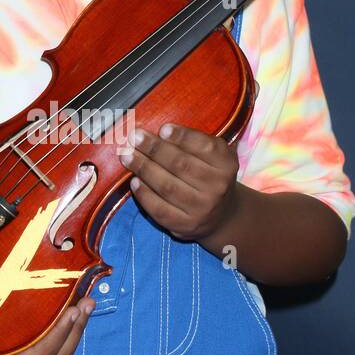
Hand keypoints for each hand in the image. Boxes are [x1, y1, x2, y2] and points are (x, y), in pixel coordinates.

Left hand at [117, 122, 238, 242]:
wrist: (221, 215)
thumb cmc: (209, 176)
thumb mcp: (213, 156)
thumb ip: (193, 142)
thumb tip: (159, 132)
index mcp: (226, 164)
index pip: (205, 147)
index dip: (183, 137)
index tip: (163, 129)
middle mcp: (218, 187)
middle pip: (181, 165)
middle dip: (154, 149)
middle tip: (135, 138)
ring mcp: (202, 209)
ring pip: (167, 186)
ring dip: (144, 169)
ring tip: (127, 156)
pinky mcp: (185, 225)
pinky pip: (160, 209)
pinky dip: (144, 194)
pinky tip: (134, 182)